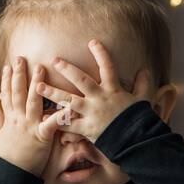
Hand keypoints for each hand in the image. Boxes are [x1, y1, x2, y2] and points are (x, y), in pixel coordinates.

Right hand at [0, 56, 66, 175]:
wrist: (10, 175)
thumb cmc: (6, 160)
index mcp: (9, 119)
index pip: (7, 95)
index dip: (6, 79)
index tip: (8, 66)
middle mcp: (18, 119)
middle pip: (18, 92)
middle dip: (19, 74)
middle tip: (22, 58)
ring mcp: (29, 126)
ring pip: (33, 100)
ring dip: (37, 83)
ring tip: (41, 67)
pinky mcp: (41, 136)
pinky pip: (53, 122)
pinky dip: (61, 114)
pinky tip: (68, 105)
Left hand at [37, 40, 152, 142]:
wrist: (135, 141)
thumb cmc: (139, 120)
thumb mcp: (143, 99)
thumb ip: (143, 84)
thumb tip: (145, 70)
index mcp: (113, 89)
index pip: (107, 67)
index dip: (100, 54)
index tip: (91, 42)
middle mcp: (99, 98)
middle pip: (81, 80)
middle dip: (67, 69)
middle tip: (54, 60)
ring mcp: (91, 113)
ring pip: (69, 100)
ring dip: (52, 93)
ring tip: (39, 86)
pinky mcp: (86, 128)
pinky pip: (68, 125)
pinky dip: (55, 122)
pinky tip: (42, 119)